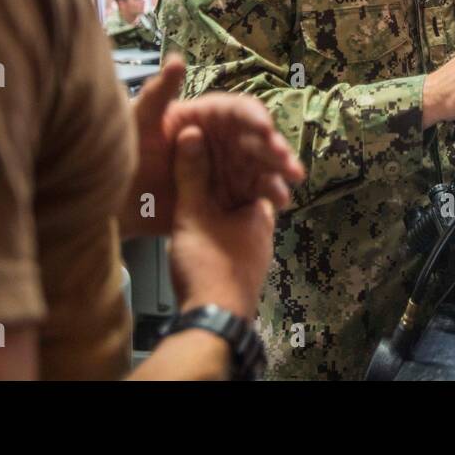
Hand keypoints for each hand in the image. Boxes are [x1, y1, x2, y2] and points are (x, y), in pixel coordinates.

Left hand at [127, 57, 303, 235]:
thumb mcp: (140, 120)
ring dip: (281, 168)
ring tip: (292, 177)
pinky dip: (272, 194)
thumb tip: (177, 59)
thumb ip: (159, 93)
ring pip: (265, 164)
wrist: (120, 197)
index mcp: (210, 116)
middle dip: (275, 145)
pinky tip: (280, 200)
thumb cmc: (128, 150)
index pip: (239, 111)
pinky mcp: (234, 194)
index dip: (254, 117)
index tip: (264, 127)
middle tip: (284, 157)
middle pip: (259, 139)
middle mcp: (227, 139)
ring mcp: (233, 168)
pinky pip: (258, 193)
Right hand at [168, 126, 276, 318]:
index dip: (232, 157)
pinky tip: (198, 231)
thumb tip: (190, 132)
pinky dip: (216, 228)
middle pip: (243, 193)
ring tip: (193, 202)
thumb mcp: (194, 213)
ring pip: (236, 218)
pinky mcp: (242, 269)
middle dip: (223, 182)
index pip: (253, 171)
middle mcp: (264, 229)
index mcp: (260, 209)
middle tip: (196, 172)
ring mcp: (255, 252)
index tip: (212, 147)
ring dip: (218, 208)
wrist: (214, 322)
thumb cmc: (210, 266)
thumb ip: (192, 173)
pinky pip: (230, 237)